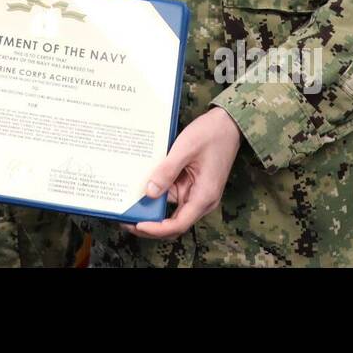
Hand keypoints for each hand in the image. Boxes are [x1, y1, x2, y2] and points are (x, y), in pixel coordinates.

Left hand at [124, 106, 241, 239]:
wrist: (227, 123)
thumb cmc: (211, 134)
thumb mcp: (184, 149)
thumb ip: (167, 171)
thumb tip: (149, 192)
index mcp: (204, 196)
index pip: (178, 224)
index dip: (156, 229)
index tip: (137, 225)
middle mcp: (201, 200)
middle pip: (173, 222)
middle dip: (150, 223)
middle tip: (126, 219)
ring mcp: (196, 193)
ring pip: (171, 208)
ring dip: (152, 207)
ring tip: (129, 203)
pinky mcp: (192, 185)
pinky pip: (173, 193)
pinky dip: (159, 193)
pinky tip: (142, 187)